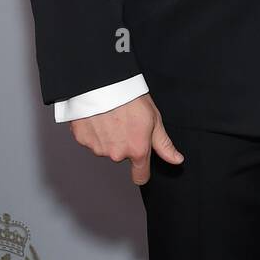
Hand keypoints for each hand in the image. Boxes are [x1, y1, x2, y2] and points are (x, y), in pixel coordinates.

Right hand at [68, 94, 183, 185]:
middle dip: (124, 143)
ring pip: (106, 147)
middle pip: (122, 155)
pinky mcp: (82, 139)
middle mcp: (117, 154)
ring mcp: (98, 148)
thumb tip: (176, 159)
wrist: (104, 83)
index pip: (140, 176)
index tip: (141, 168)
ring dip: (109, 136)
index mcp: (137, 150)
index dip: (142, 172)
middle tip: (126, 122)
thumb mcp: (154, 119)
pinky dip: (94, 131)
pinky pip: (91, 140)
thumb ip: (163, 144)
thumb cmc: (131, 97)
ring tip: (111, 116)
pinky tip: (98, 117)